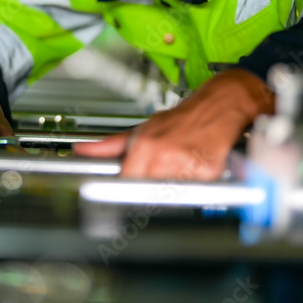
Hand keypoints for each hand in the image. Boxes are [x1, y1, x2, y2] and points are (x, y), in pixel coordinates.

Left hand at [73, 69, 273, 179]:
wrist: (219, 106)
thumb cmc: (181, 119)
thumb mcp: (143, 128)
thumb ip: (111, 145)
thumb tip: (83, 150)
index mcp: (146, 145)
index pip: (127, 182)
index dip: (125, 190)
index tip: (122, 196)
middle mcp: (165, 156)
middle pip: (148, 192)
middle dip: (151, 188)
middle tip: (160, 175)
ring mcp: (187, 166)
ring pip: (171, 194)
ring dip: (174, 186)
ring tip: (178, 167)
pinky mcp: (208, 173)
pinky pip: (196, 191)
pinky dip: (195, 184)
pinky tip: (195, 167)